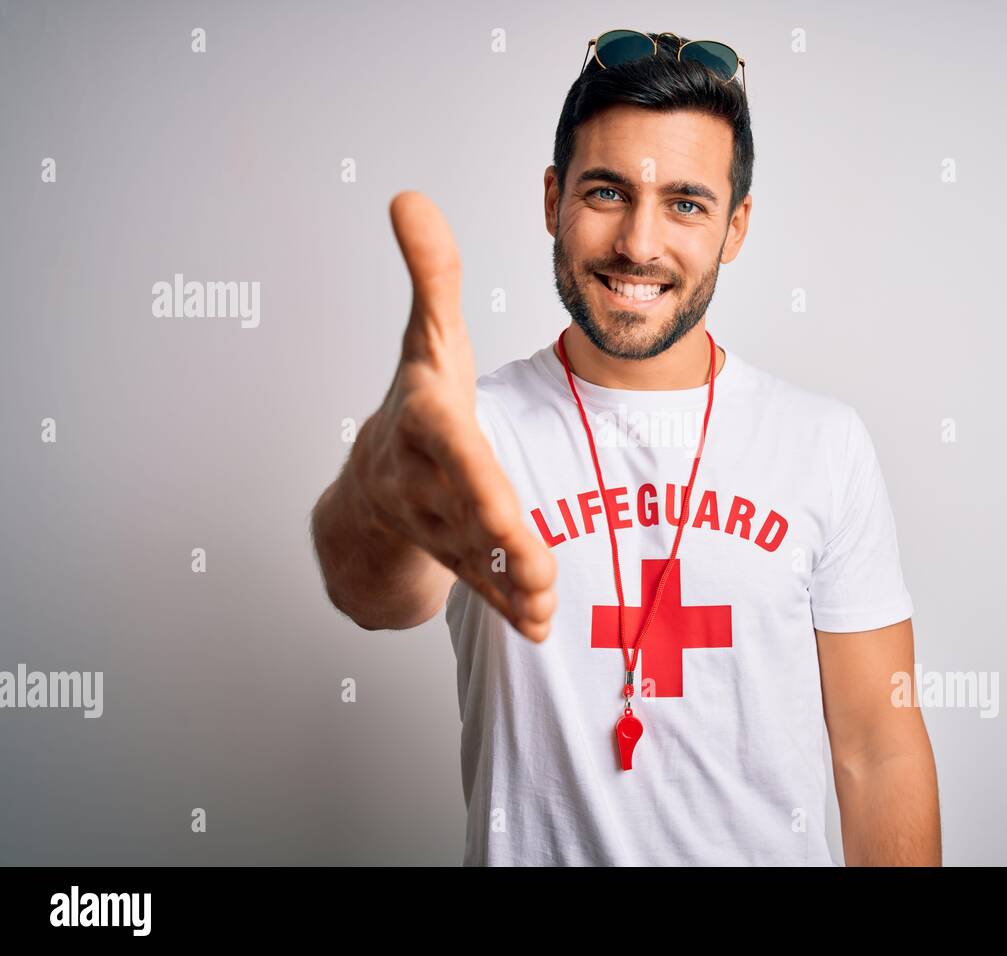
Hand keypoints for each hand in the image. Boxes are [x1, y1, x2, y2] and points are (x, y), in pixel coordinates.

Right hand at [349, 191, 556, 640]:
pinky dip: (508, 604)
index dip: (467, 465)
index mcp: (423, 423)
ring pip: (474, 557)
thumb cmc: (414, 404)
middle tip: (535, 569)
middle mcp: (422, 480)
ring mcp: (437, 527)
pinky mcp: (458, 561)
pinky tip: (538, 624)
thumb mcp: (425, 338)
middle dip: (495, 537)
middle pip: (461, 507)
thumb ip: (430, 275)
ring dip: (507, 582)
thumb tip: (409, 196)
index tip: (489, 488)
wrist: (369, 488)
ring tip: (544, 606)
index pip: (444, 442)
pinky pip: (481, 585)